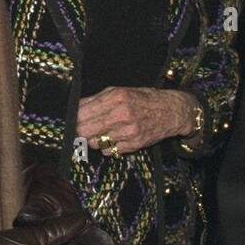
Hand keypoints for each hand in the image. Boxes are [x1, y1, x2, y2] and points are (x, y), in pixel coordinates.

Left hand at [77, 87, 195, 155]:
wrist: (171, 111)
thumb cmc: (142, 99)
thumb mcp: (119, 91)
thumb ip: (96, 99)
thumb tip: (75, 108)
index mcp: (116, 97)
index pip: (82, 114)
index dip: (74, 119)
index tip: (74, 121)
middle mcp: (122, 114)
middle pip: (85, 131)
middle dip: (81, 132)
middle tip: (85, 130)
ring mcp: (129, 131)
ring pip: (96, 143)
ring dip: (96, 140)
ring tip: (104, 132)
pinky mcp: (134, 145)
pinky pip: (110, 152)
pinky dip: (109, 147)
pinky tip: (116, 139)